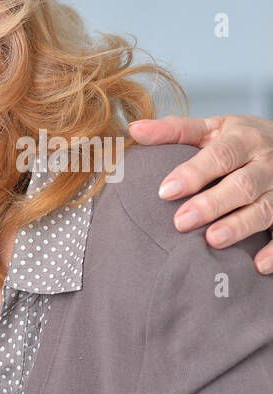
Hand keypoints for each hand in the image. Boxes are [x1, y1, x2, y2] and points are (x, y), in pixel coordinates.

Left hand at [130, 115, 272, 272]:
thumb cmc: (239, 140)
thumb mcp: (211, 128)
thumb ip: (175, 130)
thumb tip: (134, 129)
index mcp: (244, 140)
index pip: (220, 156)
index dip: (194, 173)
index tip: (165, 191)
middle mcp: (267, 164)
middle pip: (242, 185)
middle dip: (212, 204)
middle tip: (180, 222)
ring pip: (265, 209)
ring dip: (240, 226)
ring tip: (212, 241)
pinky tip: (257, 265)